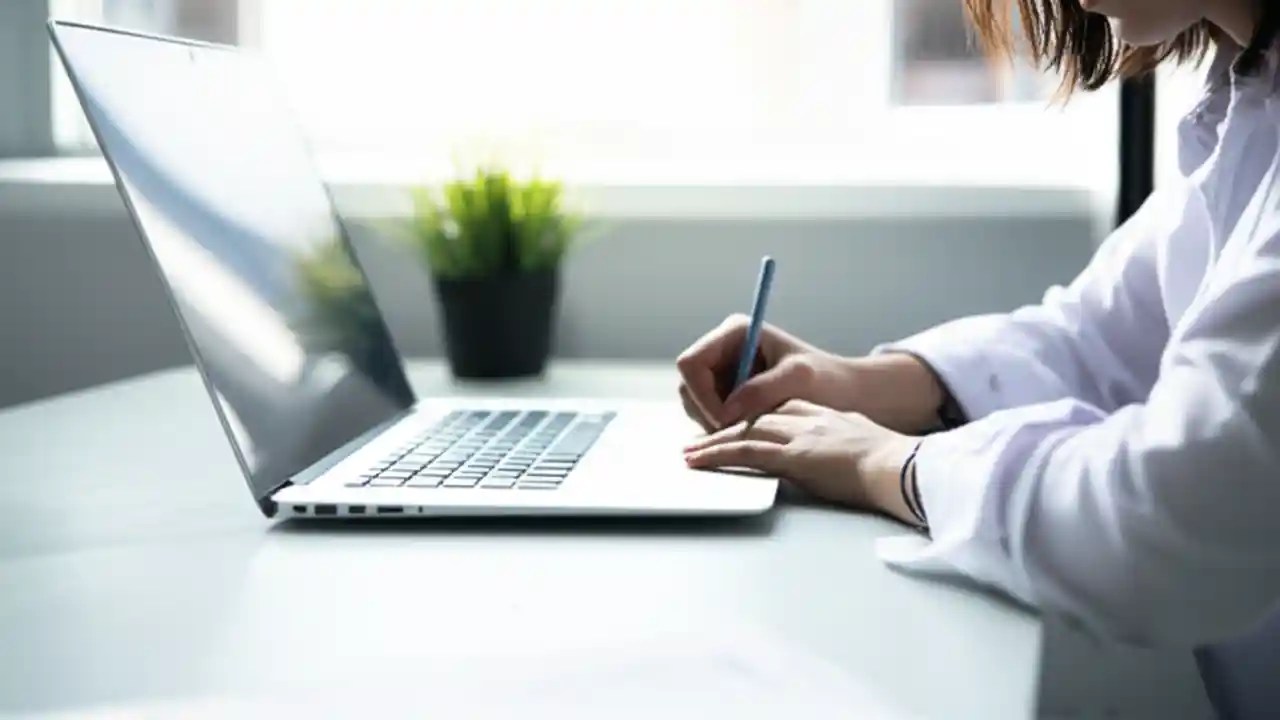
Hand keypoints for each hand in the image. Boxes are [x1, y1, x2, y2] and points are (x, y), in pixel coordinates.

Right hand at [676, 315, 945, 432]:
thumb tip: (728, 412)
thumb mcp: (799, 379)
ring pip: (695, 403)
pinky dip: (723, 427)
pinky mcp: (727, 393)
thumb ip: (762, 389)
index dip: (702, 394)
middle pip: (689, 385)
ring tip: (752, 429)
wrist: (845, 393)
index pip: (691, 363)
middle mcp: (723, 348)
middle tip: (738, 432)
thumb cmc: (828, 379)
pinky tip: (752, 430)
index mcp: (735, 331)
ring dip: (716, 422)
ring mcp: (723, 371)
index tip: (725, 420)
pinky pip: (708, 414)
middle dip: (708, 412)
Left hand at [682, 399, 920, 523]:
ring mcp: (799, 436)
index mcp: (827, 415)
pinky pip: (745, 452)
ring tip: (689, 453)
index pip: (781, 409)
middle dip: (727, 428)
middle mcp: (808, 419)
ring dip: (712, 443)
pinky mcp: (793, 457)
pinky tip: (699, 461)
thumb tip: (832, 458)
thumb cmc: (894, 465)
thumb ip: (842, 445)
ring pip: (744, 433)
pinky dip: (717, 455)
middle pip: (757, 419)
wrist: (903, 468)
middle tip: (702, 439)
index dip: (755, 417)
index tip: (738, 425)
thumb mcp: (865, 446)